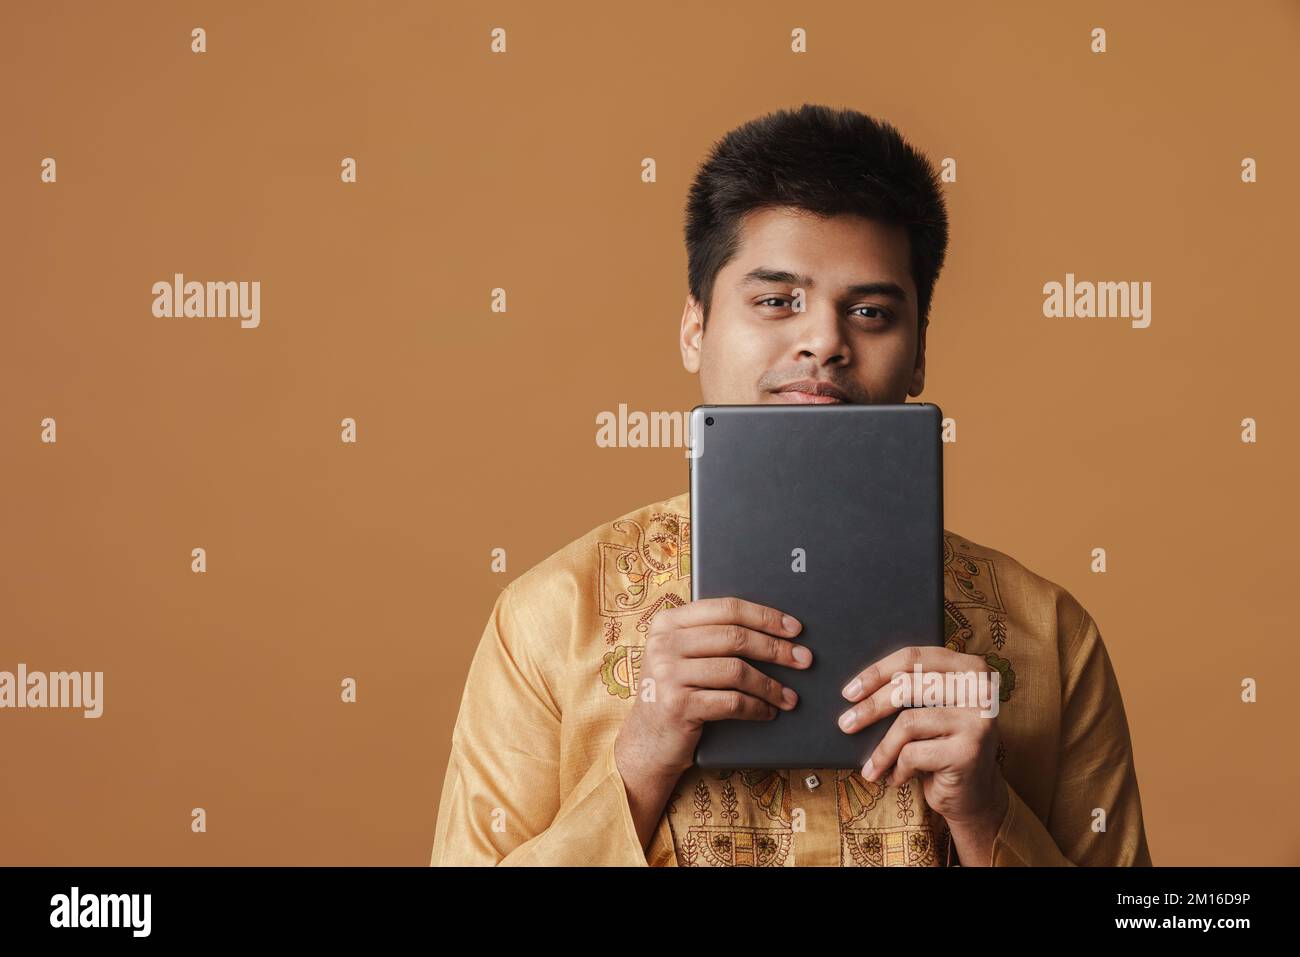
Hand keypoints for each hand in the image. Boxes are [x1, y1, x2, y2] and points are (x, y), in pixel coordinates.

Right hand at [615, 596, 813, 781]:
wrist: (647, 742)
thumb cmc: (676, 694)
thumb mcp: (682, 656)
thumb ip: (711, 636)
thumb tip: (773, 629)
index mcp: (668, 622)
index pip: (726, 608)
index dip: (765, 616)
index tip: (794, 628)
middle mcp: (664, 644)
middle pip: (734, 637)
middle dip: (776, 649)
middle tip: (804, 659)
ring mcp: (668, 674)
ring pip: (736, 671)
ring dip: (770, 685)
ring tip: (790, 696)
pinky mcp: (678, 705)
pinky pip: (731, 702)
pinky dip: (757, 707)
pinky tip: (769, 712)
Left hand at [837, 646, 1007, 862]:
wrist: (975, 792)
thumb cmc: (943, 745)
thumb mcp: (932, 710)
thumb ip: (910, 688)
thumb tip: (855, 689)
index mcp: (970, 667)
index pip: (914, 658)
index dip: (877, 672)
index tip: (850, 690)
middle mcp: (980, 688)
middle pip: (908, 686)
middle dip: (870, 708)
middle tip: (845, 724)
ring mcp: (978, 719)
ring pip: (908, 722)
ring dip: (882, 749)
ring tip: (871, 765)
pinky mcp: (969, 751)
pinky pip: (914, 753)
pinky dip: (898, 769)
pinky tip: (898, 777)